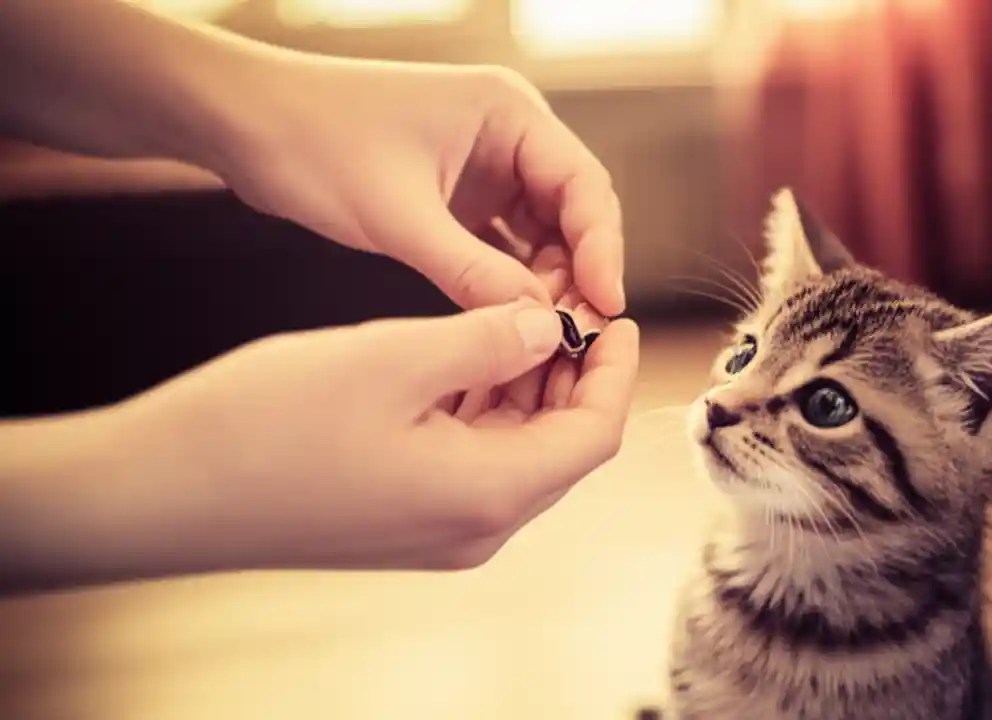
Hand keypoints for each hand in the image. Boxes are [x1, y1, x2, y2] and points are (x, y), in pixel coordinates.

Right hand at [0, 303, 638, 587]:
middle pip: (559, 447)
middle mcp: (476, 529)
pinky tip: (463, 356)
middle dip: (570, 374)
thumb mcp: (394, 358)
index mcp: (488, 495)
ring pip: (515, 452)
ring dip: (524, 387)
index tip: (612, 315)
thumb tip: (551, 327)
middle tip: (560, 304)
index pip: (592, 436)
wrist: (164, 491)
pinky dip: (482, 409)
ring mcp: (438, 533)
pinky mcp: (402, 521)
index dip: (612, 372)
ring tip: (514, 319)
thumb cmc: (270, 423)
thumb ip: (489, 341)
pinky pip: (471, 463)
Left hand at [213, 55, 624, 314]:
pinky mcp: (458, 197)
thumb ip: (473, 273)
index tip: (606, 307)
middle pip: (572, 212)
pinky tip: (509, 318)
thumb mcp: (399, 216)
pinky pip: (504, 243)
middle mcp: (507, 135)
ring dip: (544, 282)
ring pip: (541, 234)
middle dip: (576, 272)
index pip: (585, 184)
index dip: (603, 249)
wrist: (243, 124)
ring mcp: (484, 166)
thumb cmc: (315, 143)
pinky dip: (510, 279)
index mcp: (509, 112)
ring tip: (541, 334)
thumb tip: (538, 324)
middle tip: (575, 334)